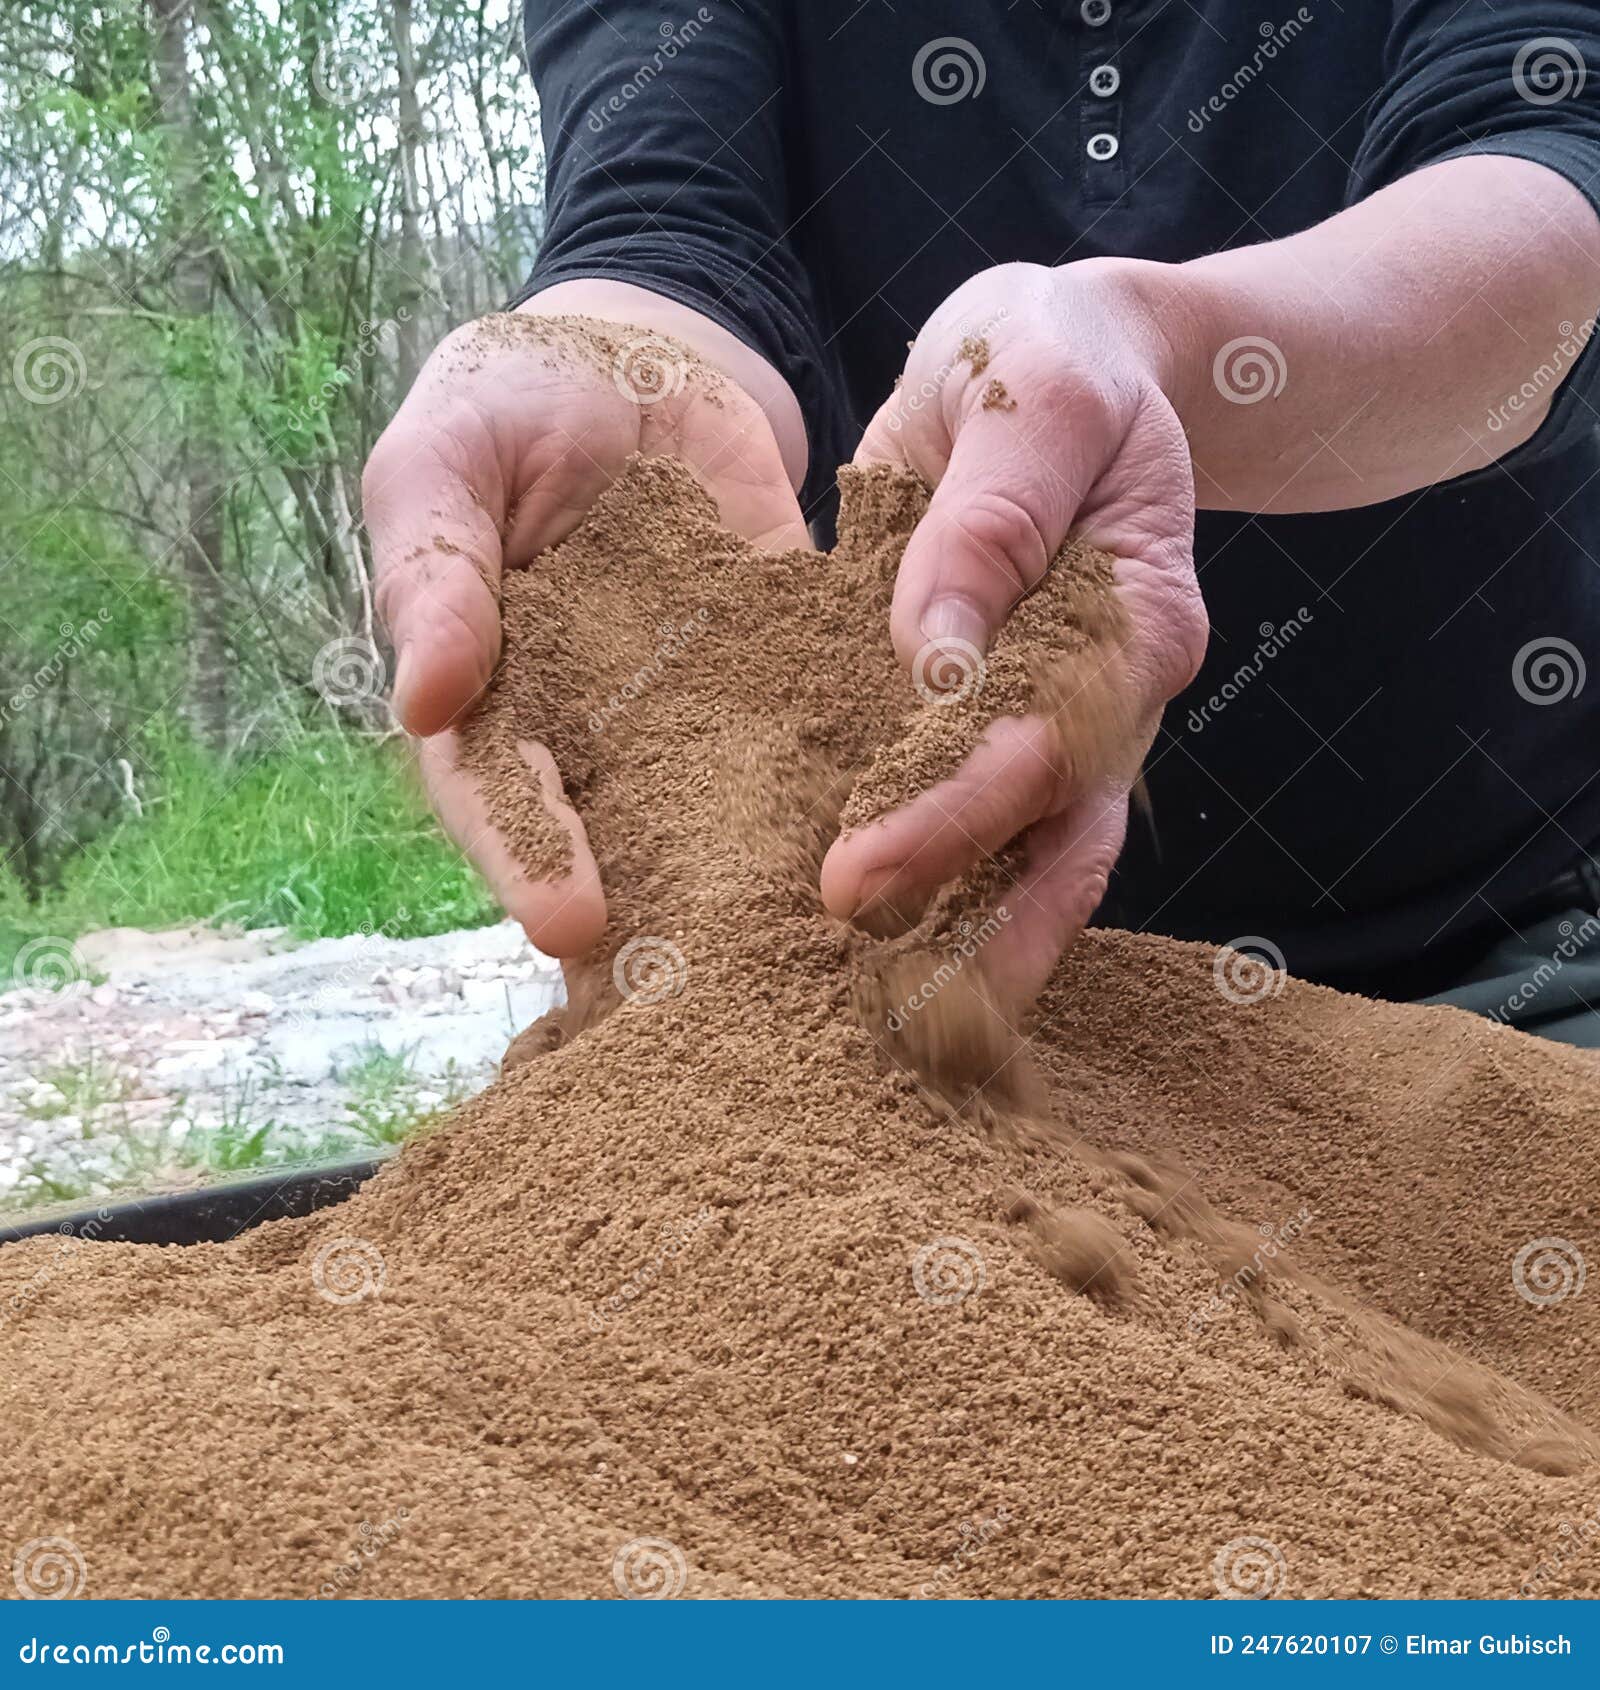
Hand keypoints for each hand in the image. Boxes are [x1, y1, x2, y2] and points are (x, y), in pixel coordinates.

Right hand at [363, 283, 807, 955]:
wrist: (630, 366)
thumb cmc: (502, 411)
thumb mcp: (444, 466)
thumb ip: (434, 572)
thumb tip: (425, 699)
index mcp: (498, 702)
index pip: (501, 800)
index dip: (532, 863)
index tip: (573, 924)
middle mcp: (597, 736)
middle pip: (618, 843)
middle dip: (659, 915)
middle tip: (706, 992)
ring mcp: (696, 713)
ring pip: (726, 809)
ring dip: (766, 879)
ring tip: (819, 954)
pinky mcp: (785, 670)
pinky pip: (820, 722)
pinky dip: (859, 769)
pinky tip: (909, 814)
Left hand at [820, 260, 1207, 1001]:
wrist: (1066, 361)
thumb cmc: (1050, 366)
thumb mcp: (1031, 406)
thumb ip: (988, 527)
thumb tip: (928, 659)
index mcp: (1134, 618)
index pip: (1044, 746)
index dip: (953, 818)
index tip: (856, 875)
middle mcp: (1114, 691)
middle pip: (1057, 836)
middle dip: (972, 925)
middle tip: (878, 1013)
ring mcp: (1072, 714)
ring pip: (1040, 853)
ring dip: (977, 940)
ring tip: (897, 1028)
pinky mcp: (1014, 714)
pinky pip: (992, 812)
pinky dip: (953, 881)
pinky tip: (888, 942)